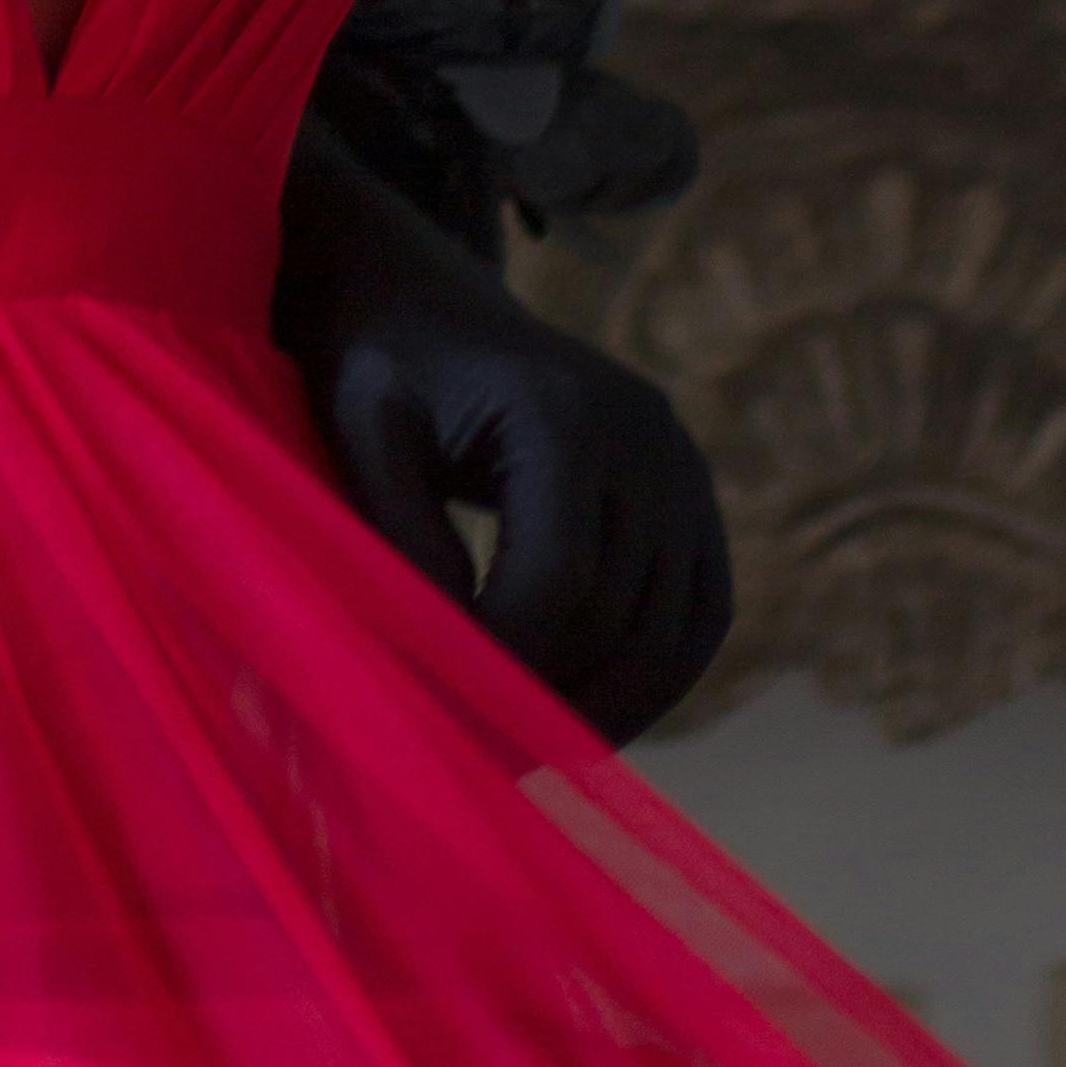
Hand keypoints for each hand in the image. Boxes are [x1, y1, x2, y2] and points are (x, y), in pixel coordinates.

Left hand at [277, 136, 730, 743]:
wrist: (430, 302)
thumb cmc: (382, 367)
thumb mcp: (366, 433)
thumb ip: (406, 534)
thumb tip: (464, 654)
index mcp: (562, 411)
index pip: (556, 581)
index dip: (505, 668)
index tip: (447, 726)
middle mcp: (645, 435)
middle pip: (614, 618)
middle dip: (547, 702)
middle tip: (482, 765)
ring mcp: (682, 463)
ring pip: (669, 633)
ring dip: (605, 710)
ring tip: (529, 756)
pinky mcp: (693, 493)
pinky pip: (700, 615)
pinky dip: (655, 680)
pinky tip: (588, 720)